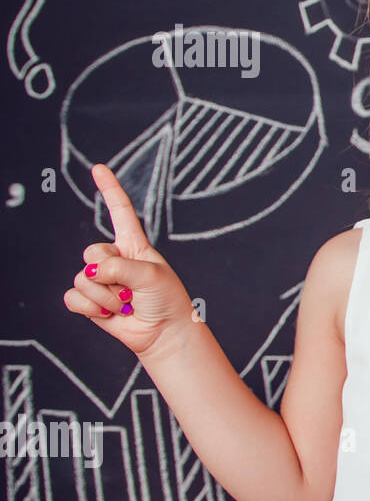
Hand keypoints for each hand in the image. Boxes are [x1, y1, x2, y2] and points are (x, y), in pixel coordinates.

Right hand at [62, 163, 195, 357]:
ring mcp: (101, 280)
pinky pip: (73, 298)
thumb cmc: (166, 300)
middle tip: (132, 290)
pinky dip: (90, 308)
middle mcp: (115, 259)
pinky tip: (108, 314)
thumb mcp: (151, 275)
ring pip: (83, 278)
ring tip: (126, 303)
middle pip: (91, 252)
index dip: (110, 189)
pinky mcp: (89, 301)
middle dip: (111, 274)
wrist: (163, 333)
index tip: (99, 168)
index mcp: (134, 246)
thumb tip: (91, 271)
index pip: (120, 212)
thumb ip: (121, 266)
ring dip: (105, 297)